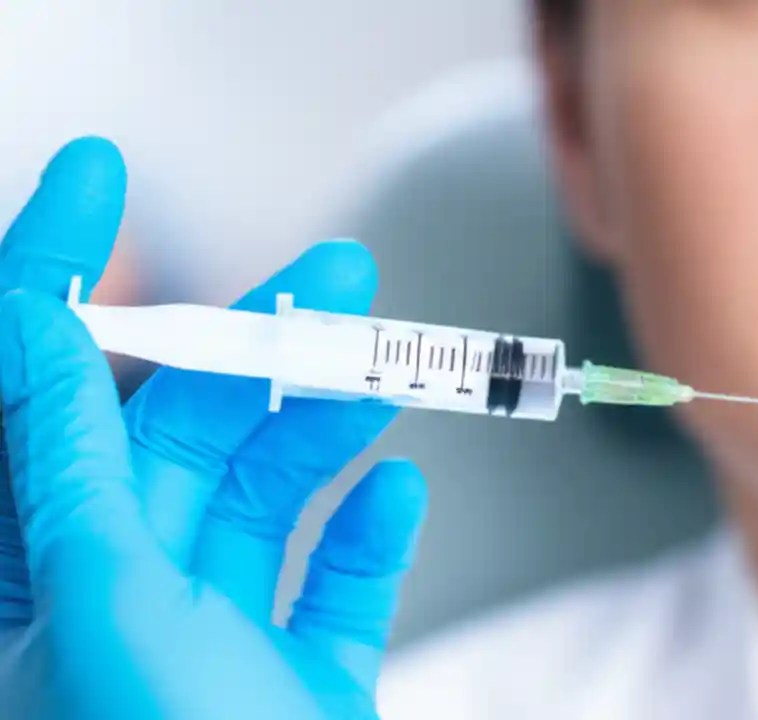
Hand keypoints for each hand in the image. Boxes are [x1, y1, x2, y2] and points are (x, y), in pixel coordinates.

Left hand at [0, 138, 427, 718]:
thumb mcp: (104, 613)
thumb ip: (73, 475)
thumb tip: (30, 331)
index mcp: (50, 578)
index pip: (41, 396)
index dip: (57, 278)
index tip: (99, 179)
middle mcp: (126, 600)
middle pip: (184, 434)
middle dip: (256, 344)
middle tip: (341, 273)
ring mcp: (220, 646)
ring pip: (271, 501)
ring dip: (331, 427)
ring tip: (394, 375)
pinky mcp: (303, 689)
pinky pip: (335, 592)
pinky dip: (370, 538)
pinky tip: (400, 496)